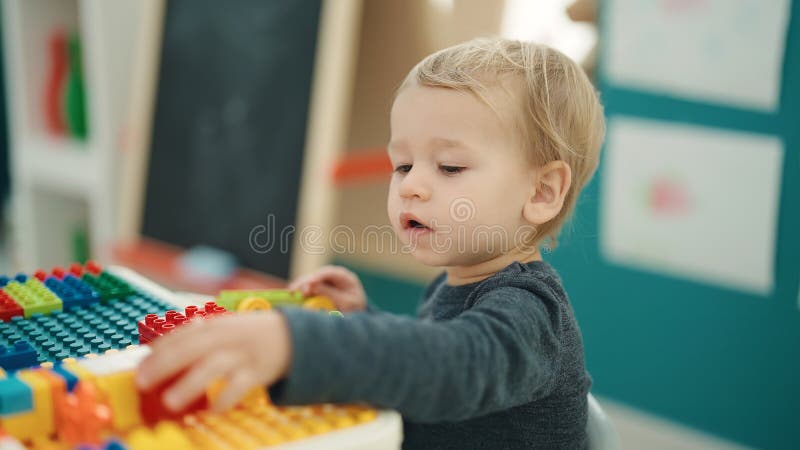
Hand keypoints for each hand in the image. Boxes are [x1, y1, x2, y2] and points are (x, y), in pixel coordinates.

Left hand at [136, 312, 290, 412]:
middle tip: (143, 382)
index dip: (160, 349)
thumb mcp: (224, 327)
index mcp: (216, 325)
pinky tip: (212, 410)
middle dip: (165, 364)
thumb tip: (157, 350)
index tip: (140, 366)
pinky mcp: (258, 371)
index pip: (183, 334)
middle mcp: (228, 337)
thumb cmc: (250, 335)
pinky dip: (225, 398)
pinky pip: (239, 386)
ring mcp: (243, 354)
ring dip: (190, 383)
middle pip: (192, 347)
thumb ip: (196, 336)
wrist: (293, 336)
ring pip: (214, 366)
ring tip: (171, 401)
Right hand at [287, 265, 366, 312]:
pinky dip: (300, 291)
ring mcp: (326, 282)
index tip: (310, 283)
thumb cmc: (355, 309)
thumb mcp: (347, 303)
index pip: (330, 272)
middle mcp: (334, 277)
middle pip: (317, 275)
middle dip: (305, 281)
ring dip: (300, 285)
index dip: (319, 276)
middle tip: (295, 289)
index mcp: (345, 277)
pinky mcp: (318, 289)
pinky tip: (292, 294)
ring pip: (310, 280)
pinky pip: (308, 287)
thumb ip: (331, 294)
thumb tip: (313, 286)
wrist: (357, 317)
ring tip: (291, 292)